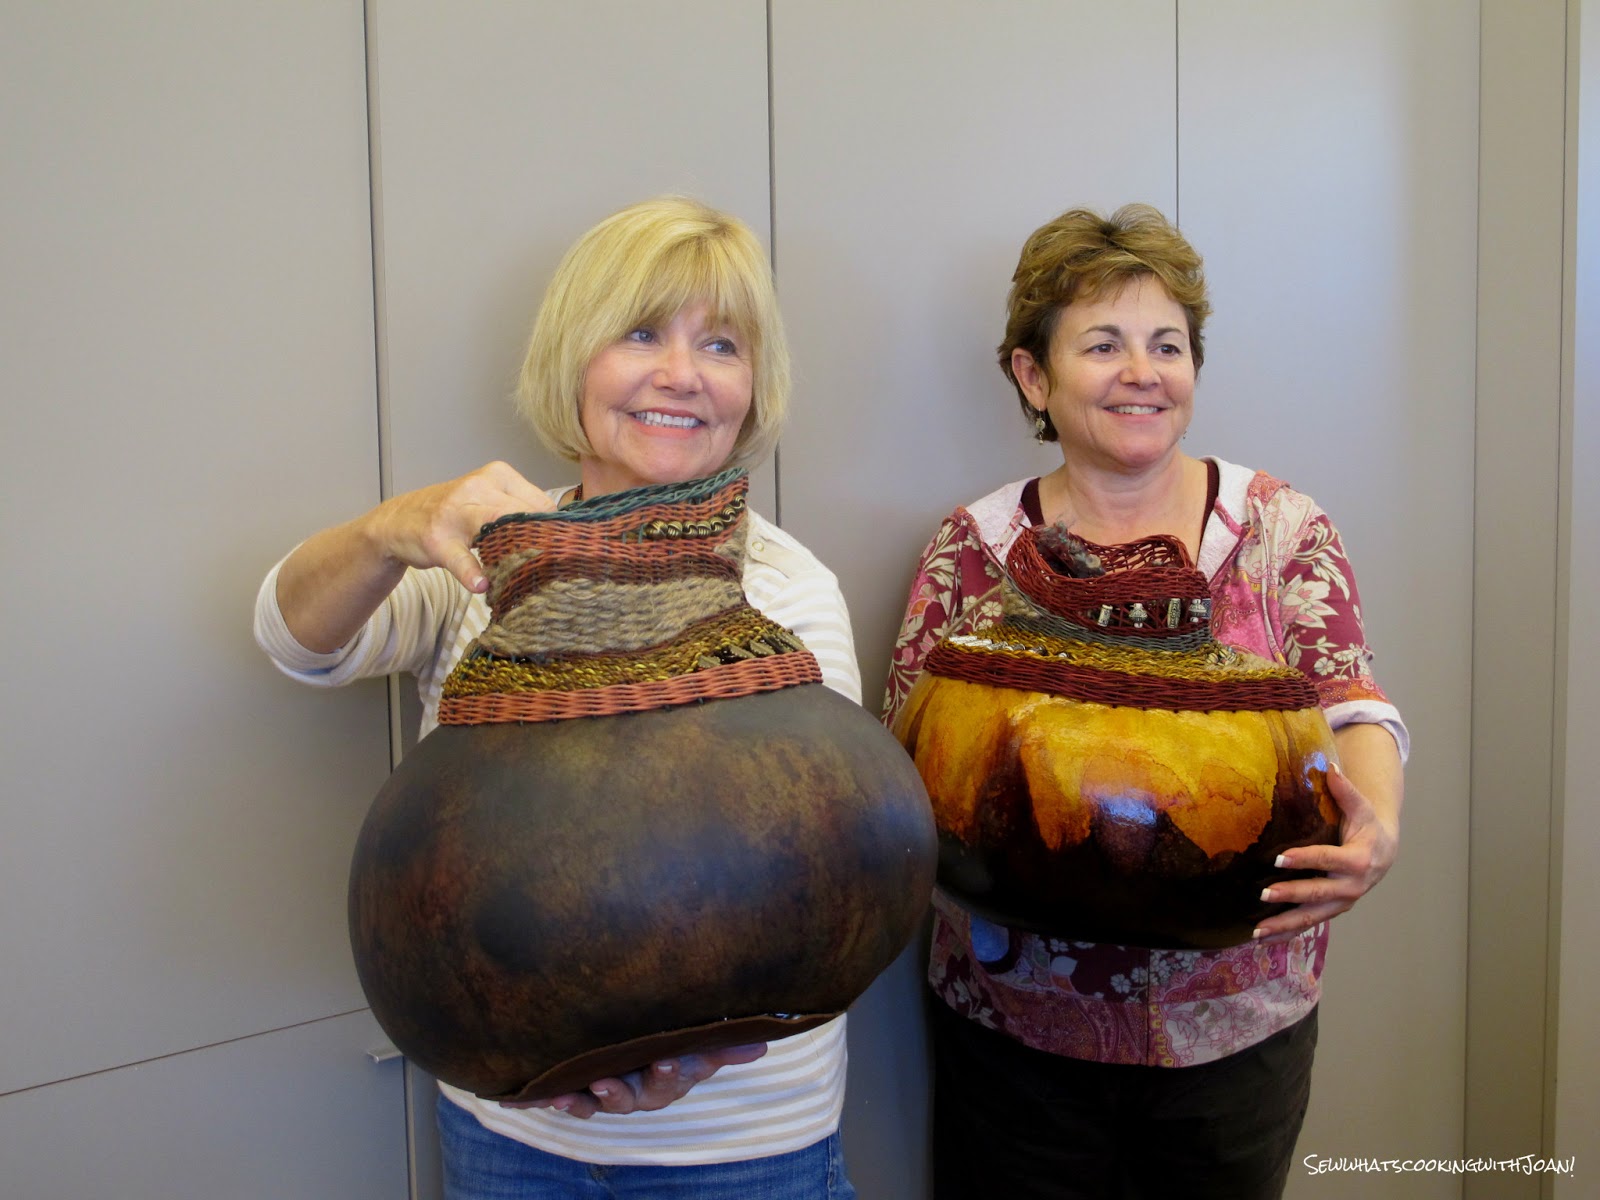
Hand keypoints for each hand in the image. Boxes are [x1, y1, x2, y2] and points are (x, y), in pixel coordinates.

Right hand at [368, 461, 555, 593]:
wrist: (400, 520)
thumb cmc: (456, 514)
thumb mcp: (490, 501)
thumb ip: (522, 513)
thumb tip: (564, 536)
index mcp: (498, 475)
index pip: (540, 502)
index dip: (555, 530)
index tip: (564, 552)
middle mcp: (478, 487)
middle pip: (521, 513)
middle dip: (541, 540)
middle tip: (556, 567)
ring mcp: (455, 512)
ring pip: (493, 527)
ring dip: (512, 551)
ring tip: (527, 572)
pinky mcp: (437, 538)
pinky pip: (459, 557)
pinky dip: (470, 572)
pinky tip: (480, 584)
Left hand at [500, 1043, 767, 1118]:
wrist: (642, 1052)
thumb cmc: (675, 1045)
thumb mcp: (699, 1045)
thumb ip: (724, 1046)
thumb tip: (764, 1042)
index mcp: (667, 1077)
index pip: (671, 1078)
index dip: (668, 1073)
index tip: (665, 1061)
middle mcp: (637, 1089)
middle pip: (629, 1097)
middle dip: (618, 1093)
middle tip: (605, 1084)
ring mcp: (607, 1089)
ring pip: (595, 1102)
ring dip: (580, 1101)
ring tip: (566, 1097)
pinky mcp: (578, 1087)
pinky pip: (563, 1097)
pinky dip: (547, 1099)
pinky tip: (530, 1096)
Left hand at [1252, 760, 1399, 943]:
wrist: (1383, 852)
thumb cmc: (1366, 826)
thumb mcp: (1360, 808)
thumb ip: (1345, 791)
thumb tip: (1329, 766)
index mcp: (1358, 860)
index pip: (1327, 860)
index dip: (1304, 860)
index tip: (1279, 858)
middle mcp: (1351, 887)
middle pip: (1317, 894)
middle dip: (1291, 895)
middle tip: (1264, 893)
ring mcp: (1341, 903)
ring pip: (1311, 917)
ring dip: (1284, 924)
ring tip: (1258, 930)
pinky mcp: (1331, 911)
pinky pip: (1308, 925)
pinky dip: (1286, 933)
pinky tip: (1262, 938)